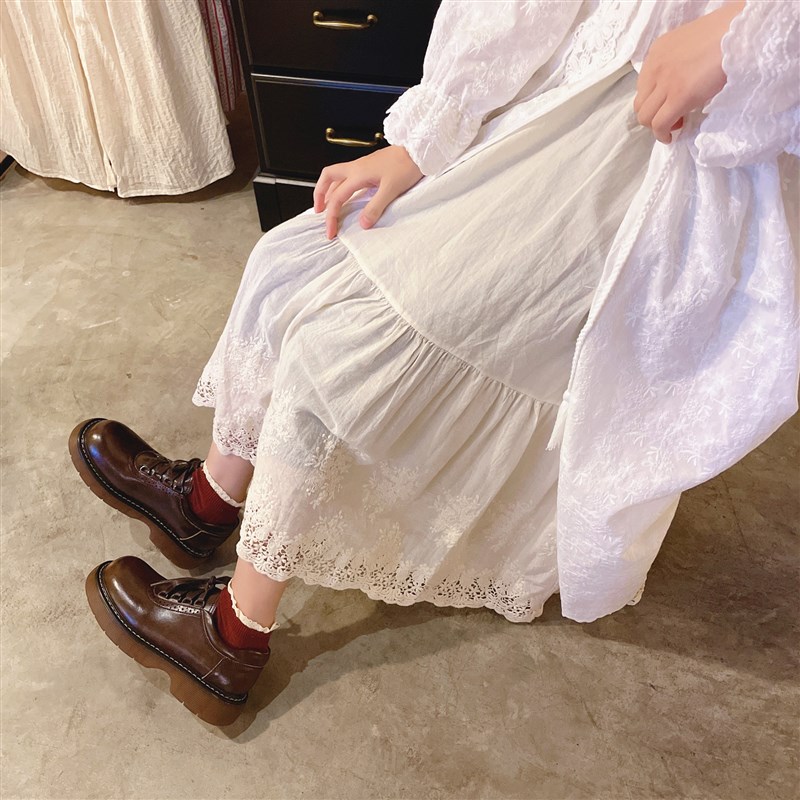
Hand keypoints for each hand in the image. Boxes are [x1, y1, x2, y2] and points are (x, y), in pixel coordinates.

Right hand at [313, 144, 423, 238]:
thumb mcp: (391, 190)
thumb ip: (375, 207)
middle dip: (320, 195)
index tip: (331, 232)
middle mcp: (356, 168)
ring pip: (336, 175)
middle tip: (319, 211)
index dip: (331, 216)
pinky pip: (346, 175)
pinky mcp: (368, 166)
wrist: (417, 150)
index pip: (337, 198)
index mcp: (358, 174)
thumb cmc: (406, 166)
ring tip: (328, 204)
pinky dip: (340, 186)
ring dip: (328, 189)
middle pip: (327, 178)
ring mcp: (361, 165)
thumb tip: (362, 224)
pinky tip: (346, 195)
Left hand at [634, 1, 744, 143]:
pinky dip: (662, 135)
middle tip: (672, 117)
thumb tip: (679, 83)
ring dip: (656, 127)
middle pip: (640, 104)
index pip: (643, 86)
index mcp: (658, 51)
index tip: (668, 104)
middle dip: (652, 115)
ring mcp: (665, 82)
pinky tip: (671, 137)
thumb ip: (678, 63)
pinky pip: (659, 124)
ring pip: (645, 117)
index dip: (653, 100)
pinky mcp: (679, 96)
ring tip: (675, 126)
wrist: (743, 32)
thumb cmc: (726, 35)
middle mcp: (655, 66)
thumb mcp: (691, 45)